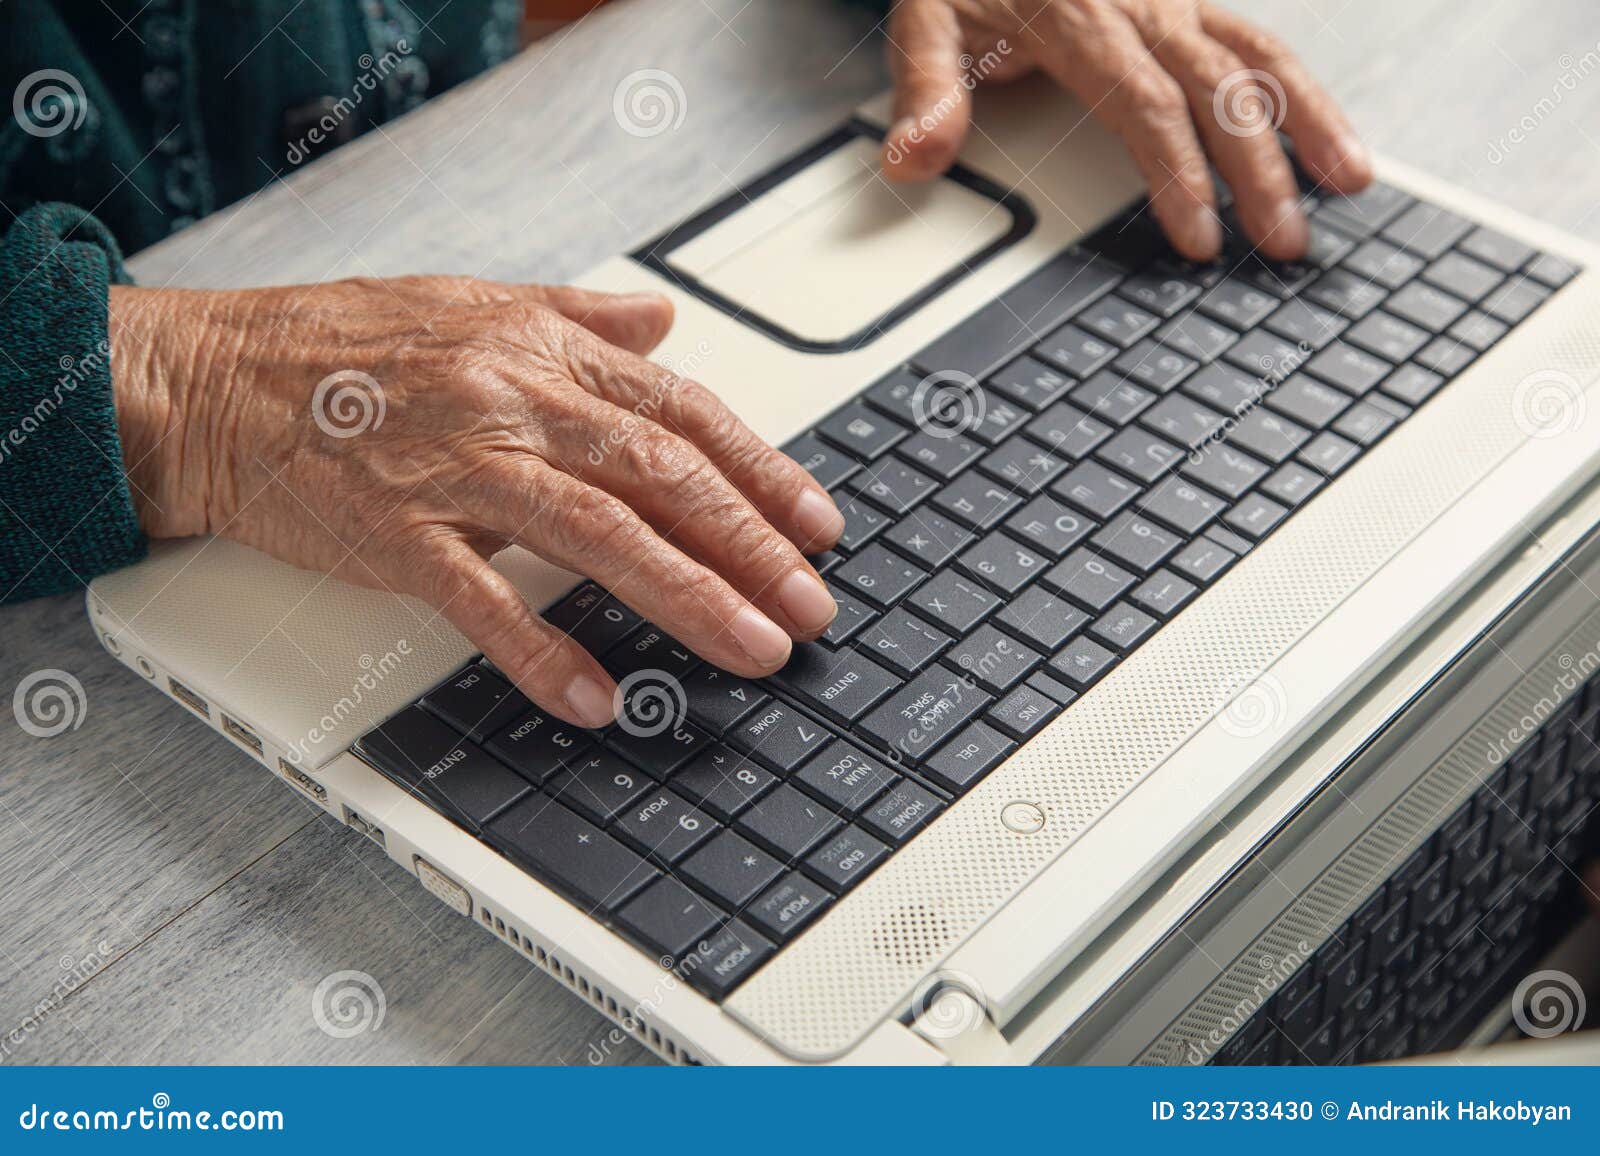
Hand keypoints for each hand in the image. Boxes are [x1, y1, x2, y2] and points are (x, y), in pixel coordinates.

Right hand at [106, 277, 842, 727]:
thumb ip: (578, 318)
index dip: (763, 472)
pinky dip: (541, 650)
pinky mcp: (394, 533)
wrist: (209, 381)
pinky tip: (595, 695)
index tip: (818, 525)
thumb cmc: (339, 348)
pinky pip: (482, 599)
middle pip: (662, 478)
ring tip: (752, 648)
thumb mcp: (474, 301)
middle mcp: (513, 403)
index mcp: (541, 350)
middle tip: (811, 606)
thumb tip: (661, 323)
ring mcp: (456, 470)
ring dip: (688, 597)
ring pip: (599, 534)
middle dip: (752, 547)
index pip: (683, 413)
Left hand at [881, 0, 1373, 260]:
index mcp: (1082, 21)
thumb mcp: (924, 18)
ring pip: (1260, 59)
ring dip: (1310, 123)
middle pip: (1220, 91)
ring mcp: (1177, 2)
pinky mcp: (1193, 2)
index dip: (1178, 173)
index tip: (1199, 235)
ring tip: (1352, 182)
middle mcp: (1145, 8)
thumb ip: (925, 90)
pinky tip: (1333, 136)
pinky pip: (1259, 43)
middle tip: (1283, 241)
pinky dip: (1301, 92)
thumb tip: (914, 159)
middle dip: (1261, 171)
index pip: (1144, 105)